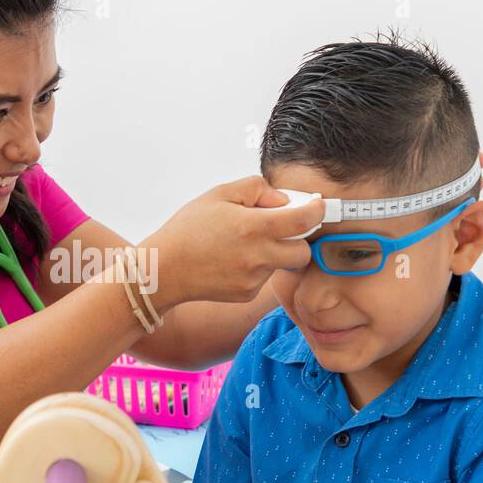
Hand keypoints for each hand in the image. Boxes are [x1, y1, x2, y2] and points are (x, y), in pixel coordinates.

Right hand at [138, 176, 324, 308]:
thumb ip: (257, 189)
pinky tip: (232, 260)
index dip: (317, 210)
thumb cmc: (188, 228)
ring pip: (282, 265)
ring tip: (244, 244)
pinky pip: (263, 278)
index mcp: (254, 227)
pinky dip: (256, 268)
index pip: (305, 220)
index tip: (318, 205)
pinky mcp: (245, 294)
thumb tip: (283, 200)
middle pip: (303, 252)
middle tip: (282, 228)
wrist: (164, 269)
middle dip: (298, 239)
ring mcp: (253, 279)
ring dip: (275, 253)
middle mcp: (258, 256)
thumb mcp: (219, 194)